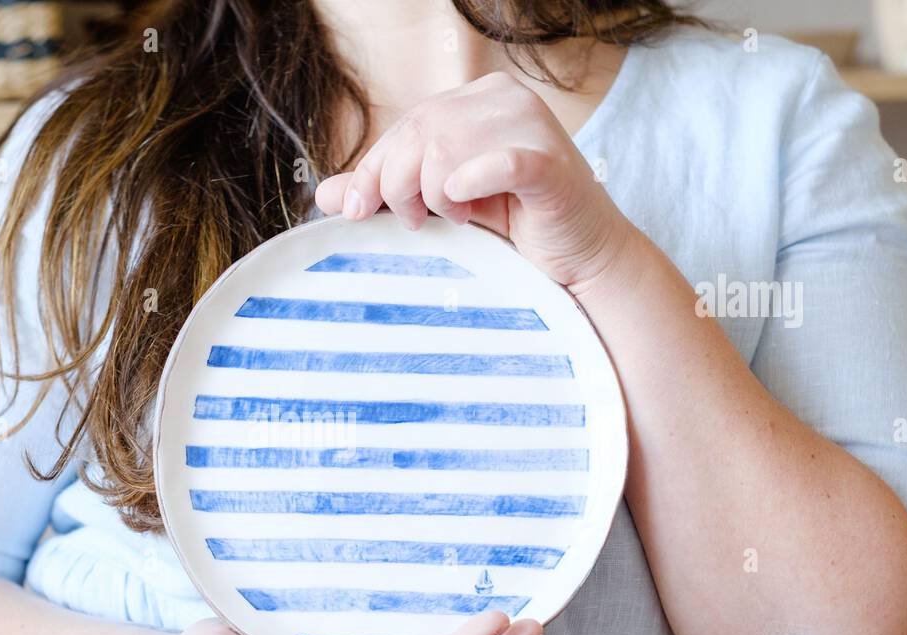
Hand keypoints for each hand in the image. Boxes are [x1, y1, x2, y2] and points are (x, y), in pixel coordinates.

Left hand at [314, 71, 645, 300]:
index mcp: (479, 101)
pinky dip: (472, 181)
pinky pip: (498, 162)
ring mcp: (532, 126)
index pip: (408, 125)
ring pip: (444, 146)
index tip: (355, 211)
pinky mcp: (551, 164)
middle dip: (400, 184)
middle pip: (420, 131)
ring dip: (438, 194)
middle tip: (421, 221)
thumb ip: (388, 192)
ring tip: (461, 218)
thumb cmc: (514, 229)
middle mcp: (505, 101)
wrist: (582, 261)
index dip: (374, 169)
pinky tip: (466, 201)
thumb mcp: (442, 206)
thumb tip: (324, 195)